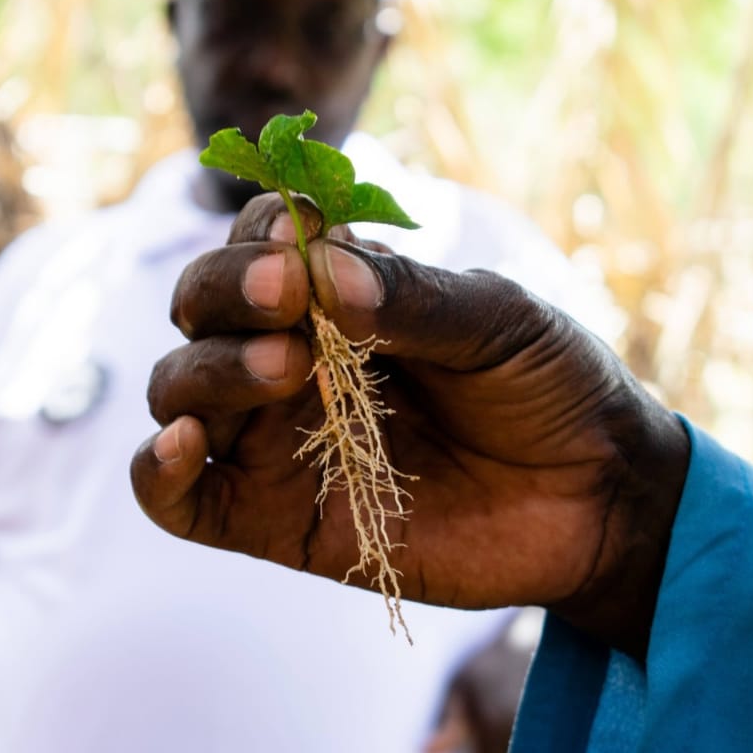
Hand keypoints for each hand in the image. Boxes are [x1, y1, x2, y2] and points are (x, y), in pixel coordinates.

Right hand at [130, 196, 689, 656]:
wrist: (596, 496)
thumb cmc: (548, 387)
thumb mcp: (498, 322)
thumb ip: (413, 297)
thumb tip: (322, 273)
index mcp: (339, 295)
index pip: (259, 243)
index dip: (263, 233)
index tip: (298, 237)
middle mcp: (292, 357)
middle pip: (200, 307)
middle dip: (227, 291)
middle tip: (287, 298)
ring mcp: (277, 438)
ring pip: (180, 389)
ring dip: (208, 369)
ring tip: (287, 368)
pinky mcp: (274, 519)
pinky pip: (183, 500)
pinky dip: (156, 472)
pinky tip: (180, 444)